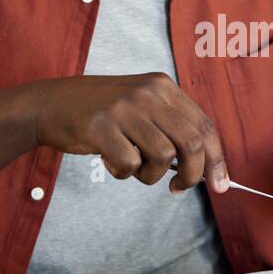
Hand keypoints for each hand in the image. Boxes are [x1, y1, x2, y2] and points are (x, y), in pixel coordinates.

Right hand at [26, 73, 228, 192]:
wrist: (51, 104)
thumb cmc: (103, 113)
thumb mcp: (141, 106)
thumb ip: (172, 128)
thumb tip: (207, 167)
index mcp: (162, 86)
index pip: (205, 125)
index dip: (216, 159)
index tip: (221, 184)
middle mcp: (147, 93)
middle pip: (192, 143)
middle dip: (193, 174)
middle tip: (179, 186)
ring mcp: (124, 108)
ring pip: (163, 156)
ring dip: (150, 175)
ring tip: (133, 167)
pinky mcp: (101, 126)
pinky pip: (130, 163)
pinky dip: (124, 173)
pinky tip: (111, 162)